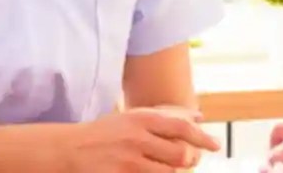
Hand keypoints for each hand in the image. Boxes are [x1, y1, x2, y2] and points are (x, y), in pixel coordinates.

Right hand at [59, 107, 220, 171]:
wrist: (67, 151)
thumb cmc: (104, 134)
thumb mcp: (132, 117)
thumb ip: (165, 115)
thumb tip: (199, 115)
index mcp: (140, 119)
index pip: (181, 127)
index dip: (202, 137)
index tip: (215, 145)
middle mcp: (136, 138)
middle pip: (180, 155)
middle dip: (189, 161)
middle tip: (189, 162)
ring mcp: (128, 162)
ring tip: (162, 167)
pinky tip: (150, 172)